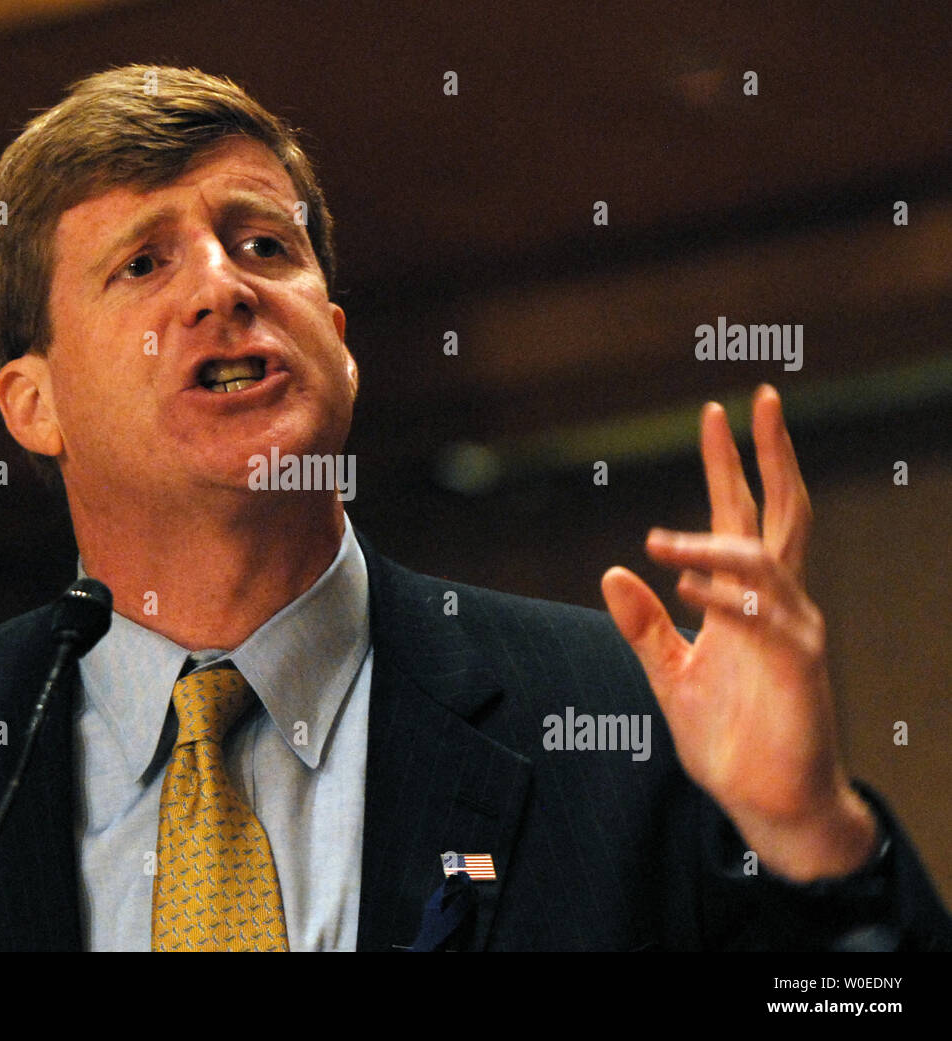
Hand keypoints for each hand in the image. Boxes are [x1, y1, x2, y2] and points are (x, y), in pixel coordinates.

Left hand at [601, 385, 877, 880]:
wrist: (769, 803)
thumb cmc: (729, 737)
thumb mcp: (670, 675)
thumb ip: (644, 627)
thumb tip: (612, 572)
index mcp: (743, 601)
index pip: (741, 516)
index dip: (730, 464)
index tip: (716, 414)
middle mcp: (776, 603)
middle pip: (781, 512)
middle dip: (769, 455)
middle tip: (755, 399)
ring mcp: (792, 630)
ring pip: (766, 559)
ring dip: (712, 541)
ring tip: (659, 541)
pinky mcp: (798, 665)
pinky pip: (761, 616)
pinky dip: (722, 596)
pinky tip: (684, 585)